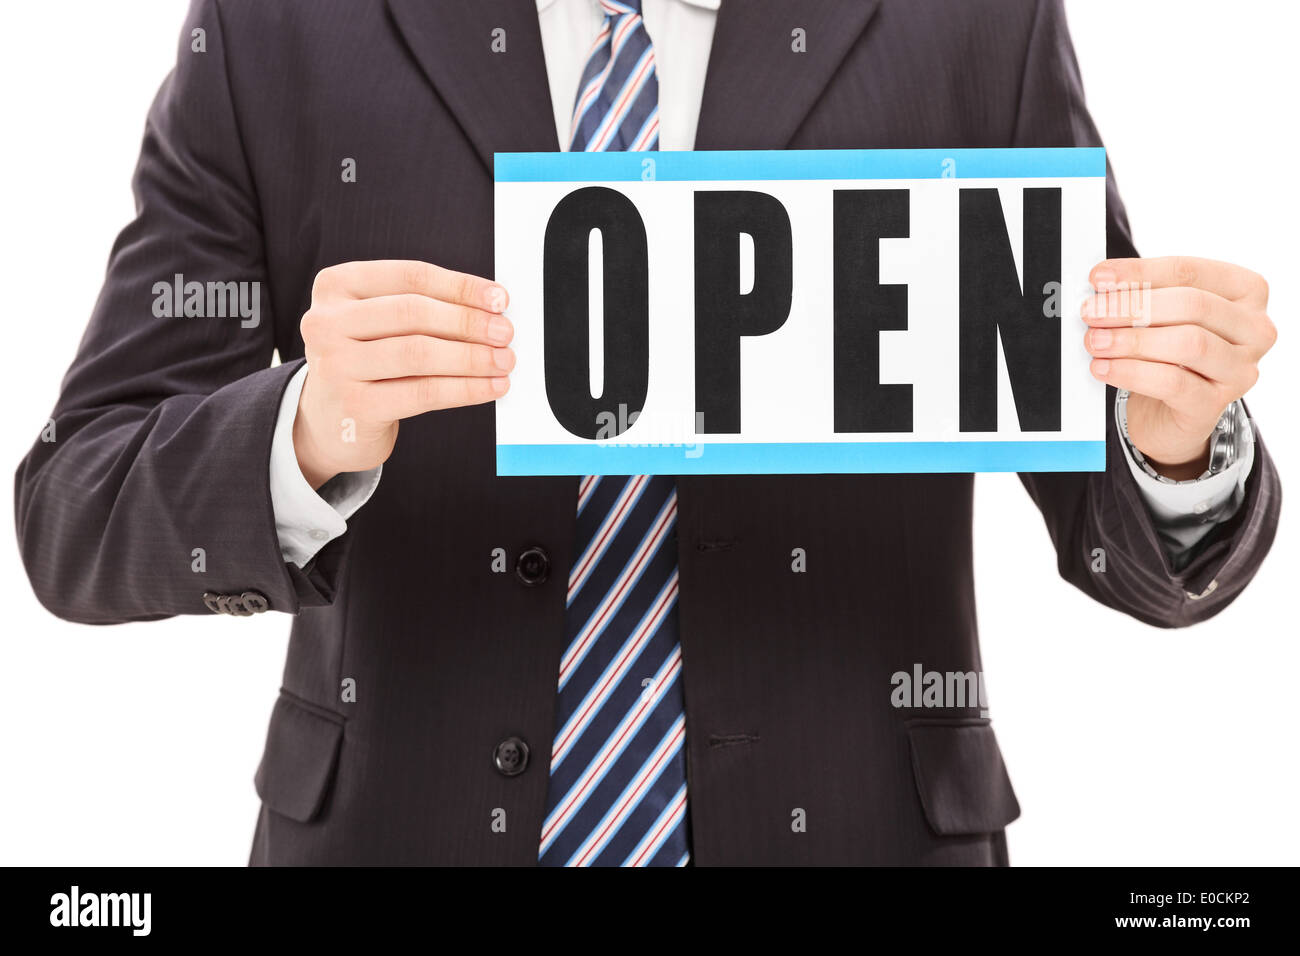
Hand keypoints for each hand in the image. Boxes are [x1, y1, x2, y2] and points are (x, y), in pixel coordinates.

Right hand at [294, 260, 513, 488]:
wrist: (330, 422)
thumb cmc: (365, 363)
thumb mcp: (379, 324)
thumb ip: (423, 308)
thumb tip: (489, 309)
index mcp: (337, 286)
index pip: (410, 276)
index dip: (461, 286)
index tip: (498, 298)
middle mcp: (327, 322)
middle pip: (414, 312)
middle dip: (468, 322)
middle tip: (504, 332)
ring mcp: (336, 365)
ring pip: (419, 353)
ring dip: (471, 357)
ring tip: (503, 361)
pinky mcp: (355, 406)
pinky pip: (423, 392)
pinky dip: (465, 389)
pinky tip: (490, 387)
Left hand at [1082, 256, 1274, 479]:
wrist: (1168, 413)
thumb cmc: (1168, 354)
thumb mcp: (1160, 317)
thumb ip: (1142, 295)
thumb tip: (1103, 282)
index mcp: (1246, 292)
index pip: (1190, 272)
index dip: (1140, 273)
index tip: (1098, 278)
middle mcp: (1254, 329)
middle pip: (1193, 305)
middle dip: (1134, 307)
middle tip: (1091, 313)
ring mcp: (1240, 369)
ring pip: (1188, 344)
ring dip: (1132, 340)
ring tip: (1095, 341)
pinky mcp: (1215, 404)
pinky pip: (1172, 383)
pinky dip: (1131, 372)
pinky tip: (1103, 368)